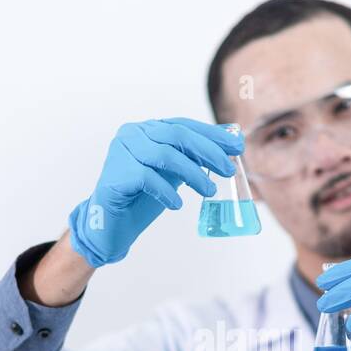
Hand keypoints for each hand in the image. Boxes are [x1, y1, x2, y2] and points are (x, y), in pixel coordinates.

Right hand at [67, 118, 243, 267]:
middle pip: (176, 135)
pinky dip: (166, 192)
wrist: (113, 225)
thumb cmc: (144, 197)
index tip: (237, 146)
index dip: (212, 135)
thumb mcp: (176, 172)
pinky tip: (177, 204)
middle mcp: (132, 134)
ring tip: (209, 191)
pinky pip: (147, 178)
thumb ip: (197, 154)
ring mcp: (121, 152)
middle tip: (228, 170)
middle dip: (207, 151)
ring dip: (193, 174)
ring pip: (164, 155)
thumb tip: (233, 139)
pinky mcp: (116, 174)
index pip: (183, 125)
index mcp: (147, 129)